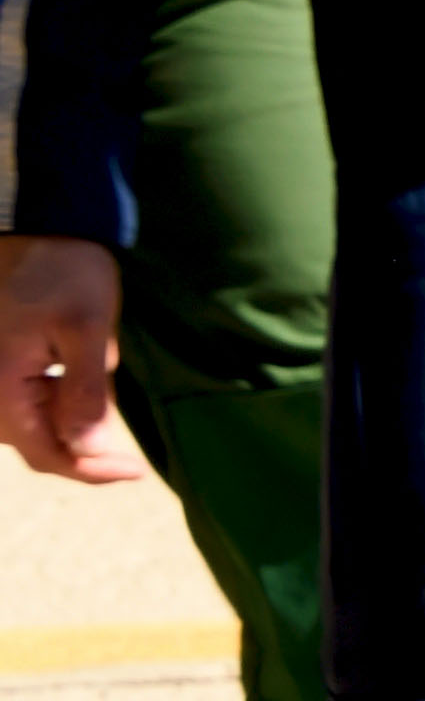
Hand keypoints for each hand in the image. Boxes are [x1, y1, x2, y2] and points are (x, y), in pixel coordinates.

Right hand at [0, 234, 138, 483]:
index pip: (48, 454)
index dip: (92, 470)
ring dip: (74, 422)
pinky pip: (31, 400)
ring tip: (105, 393)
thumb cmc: (65, 271)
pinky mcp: (2, 367)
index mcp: (2, 391)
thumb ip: (86, 392)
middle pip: (39, 445)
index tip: (136, 472)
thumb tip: (87, 448)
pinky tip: (86, 375)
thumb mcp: (86, 329)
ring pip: (36, 424)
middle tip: (131, 452)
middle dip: (85, 448)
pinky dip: (61, 401)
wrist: (42, 228)